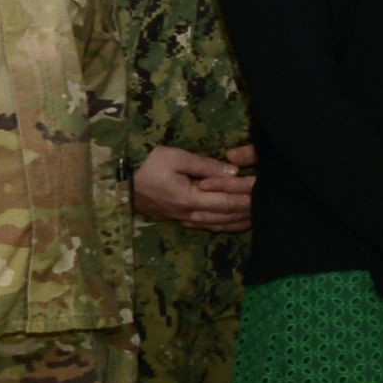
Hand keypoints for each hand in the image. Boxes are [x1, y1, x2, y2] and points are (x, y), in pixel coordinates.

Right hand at [133, 144, 257, 229]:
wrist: (114, 177)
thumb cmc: (144, 163)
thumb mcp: (175, 157)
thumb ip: (206, 166)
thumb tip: (233, 172)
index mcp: (189, 199)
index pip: (227, 201)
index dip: (248, 197)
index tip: (265, 190)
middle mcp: (187, 214)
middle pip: (225, 216)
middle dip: (248, 212)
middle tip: (269, 207)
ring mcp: (179, 218)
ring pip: (215, 224)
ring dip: (237, 223)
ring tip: (256, 219)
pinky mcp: (173, 218)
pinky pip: (204, 225)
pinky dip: (221, 225)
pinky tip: (230, 223)